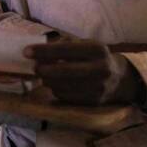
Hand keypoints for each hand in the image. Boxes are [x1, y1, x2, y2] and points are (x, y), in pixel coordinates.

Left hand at [24, 39, 144, 105]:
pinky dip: (56, 90)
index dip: (43, 52)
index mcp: (96, 49)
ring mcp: (98, 87)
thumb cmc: (96, 58)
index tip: (26, 52)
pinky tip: (56, 84)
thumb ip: (65, 46)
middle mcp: (99, 68)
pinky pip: (66, 97)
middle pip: (62, 71)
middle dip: (43, 69)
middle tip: (34, 67)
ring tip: (45, 75)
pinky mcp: (94, 101)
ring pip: (62, 86)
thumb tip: (39, 50)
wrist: (120, 79)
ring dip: (48, 80)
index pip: (64, 50)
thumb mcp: (86, 45)